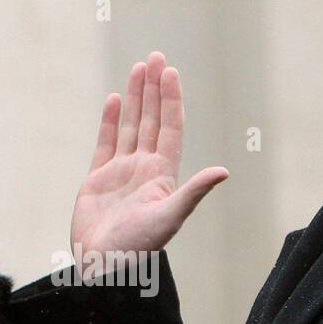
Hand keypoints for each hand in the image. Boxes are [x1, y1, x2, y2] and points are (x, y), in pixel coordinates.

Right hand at [70, 52, 227, 260]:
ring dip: (135, 98)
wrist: (103, 267)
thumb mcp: (169, 218)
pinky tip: (114, 100)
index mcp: (162, 174)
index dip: (170, 99)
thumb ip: (193, 192)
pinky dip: (110, 121)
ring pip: (130, 126)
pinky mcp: (98, 180)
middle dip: (154, 88)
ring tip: (138, 68)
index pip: (169, 128)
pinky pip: (105, 143)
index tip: (170, 71)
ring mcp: (121, 173)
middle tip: (156, 56)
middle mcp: (144, 169)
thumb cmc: (137, 247)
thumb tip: (224, 172)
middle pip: (151, 119)